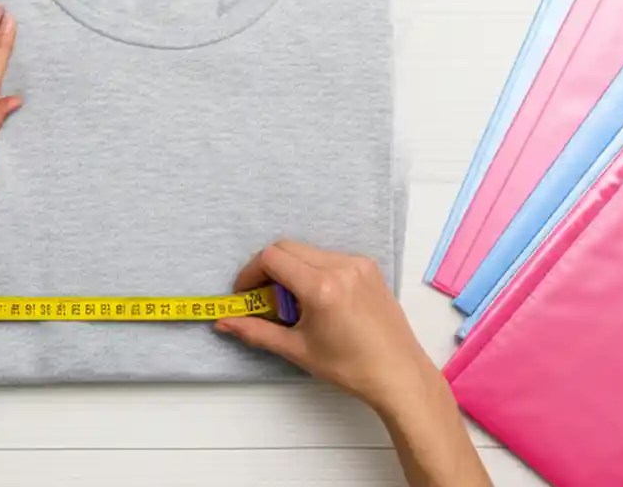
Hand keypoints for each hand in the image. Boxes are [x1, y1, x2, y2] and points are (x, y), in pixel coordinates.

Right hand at [215, 241, 433, 415]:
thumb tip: (223, 323)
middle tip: (262, 297)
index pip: (272, 258)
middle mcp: (341, 266)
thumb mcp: (297, 350)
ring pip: (308, 251)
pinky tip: (315, 299)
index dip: (250, 273)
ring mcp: (358, 264)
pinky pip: (329, 257)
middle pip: (287, 248)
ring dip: (291, 269)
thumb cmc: (349, 367)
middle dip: (267, 269)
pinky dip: (313, 270)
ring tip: (291, 303)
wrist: (398, 374)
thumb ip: (256, 332)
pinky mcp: (369, 267)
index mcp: (322, 287)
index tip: (243, 294)